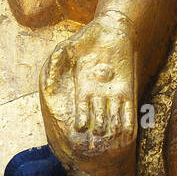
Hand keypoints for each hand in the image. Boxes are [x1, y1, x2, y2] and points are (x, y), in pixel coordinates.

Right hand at [41, 14, 136, 169]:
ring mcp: (113, 92)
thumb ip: (56, 60)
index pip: (81, 109)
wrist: (111, 30)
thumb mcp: (67, 47)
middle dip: (98, 130)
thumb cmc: (87, 39)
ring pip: (113, 116)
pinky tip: (128, 133)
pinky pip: (128, 109)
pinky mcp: (128, 89)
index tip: (80, 129)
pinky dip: (128, 121)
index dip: (82, 119)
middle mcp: (97, 94)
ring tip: (113, 144)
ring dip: (113, 129)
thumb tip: (48, 75)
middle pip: (98, 117)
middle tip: (97, 145)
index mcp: (82, 88)